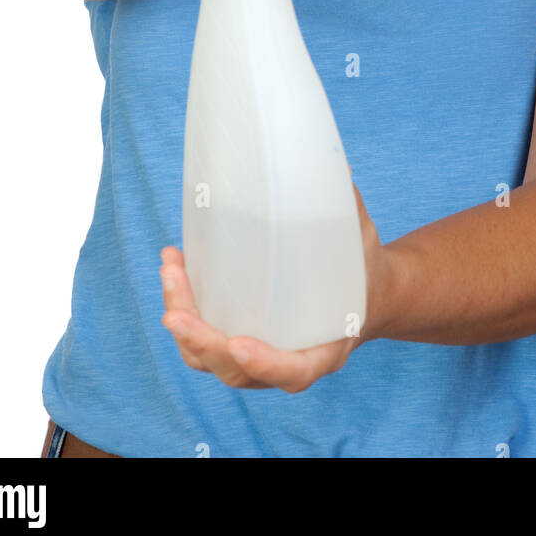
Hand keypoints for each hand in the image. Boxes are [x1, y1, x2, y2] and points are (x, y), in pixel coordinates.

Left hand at [159, 175, 389, 392]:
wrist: (366, 295)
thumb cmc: (363, 269)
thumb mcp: (361, 241)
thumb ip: (345, 210)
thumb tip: (336, 165)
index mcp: (325, 347)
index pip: (294, 371)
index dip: (266, 363)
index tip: (238, 345)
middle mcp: (288, 360)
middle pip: (236, 370)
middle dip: (201, 343)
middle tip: (174, 314)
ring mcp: (260, 356)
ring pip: (210, 359)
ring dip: (184, 325)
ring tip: (169, 271)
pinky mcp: (238, 338)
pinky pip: (203, 338)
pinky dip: (184, 306)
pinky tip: (173, 265)